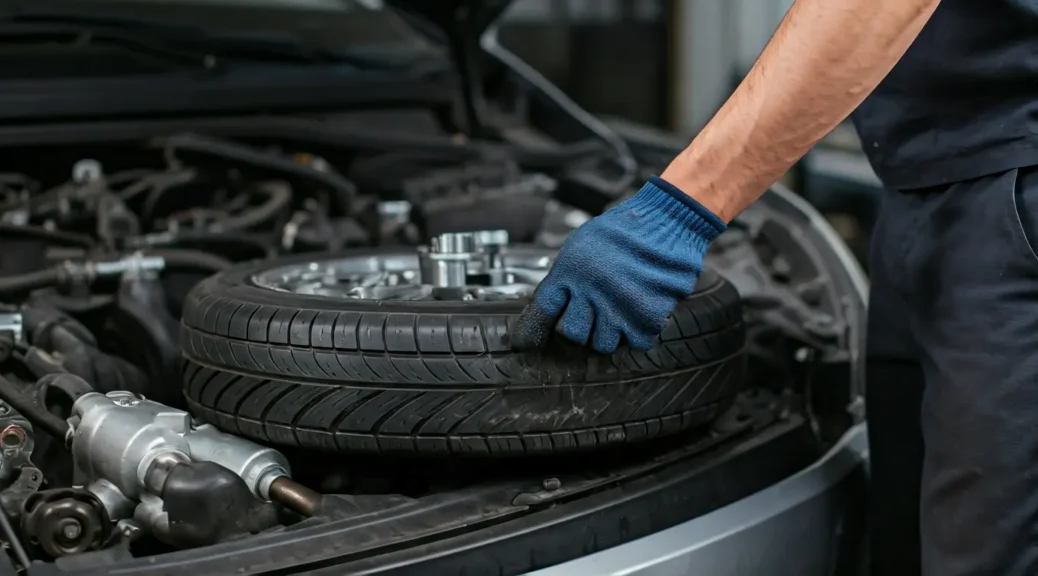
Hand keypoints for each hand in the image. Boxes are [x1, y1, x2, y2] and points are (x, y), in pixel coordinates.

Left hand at [512, 176, 725, 352]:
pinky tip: (636, 315)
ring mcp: (619, 309)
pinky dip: (636, 334)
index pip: (541, 312)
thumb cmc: (623, 231)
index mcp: (570, 272)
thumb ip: (565, 277)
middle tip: (588, 320)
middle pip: (571, 336)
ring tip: (616, 314)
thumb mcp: (581, 245)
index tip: (525, 344)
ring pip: (602, 345)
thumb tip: (553, 305)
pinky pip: (634, 343)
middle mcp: (590, 293)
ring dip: (608, 333)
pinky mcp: (646, 319)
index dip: (531, 331)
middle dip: (577, 331)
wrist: (667, 224)